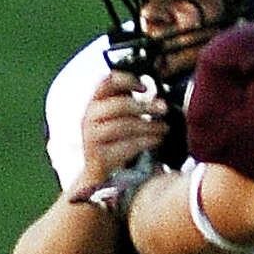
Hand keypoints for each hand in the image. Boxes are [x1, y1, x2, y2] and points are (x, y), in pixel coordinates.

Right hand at [77, 71, 168, 186]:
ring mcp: (92, 136)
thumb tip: (156, 96)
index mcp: (94, 103)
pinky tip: (157, 139)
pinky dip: (145, 141)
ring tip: (164, 127)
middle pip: (119, 105)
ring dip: (149, 125)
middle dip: (145, 106)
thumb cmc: (114, 142)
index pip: (107, 82)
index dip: (126, 81)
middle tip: (164, 108)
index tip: (145, 87)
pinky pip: (126, 145)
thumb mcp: (118, 119)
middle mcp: (89, 117)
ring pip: (124, 125)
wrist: (98, 173)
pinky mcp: (99, 155)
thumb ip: (129, 104)